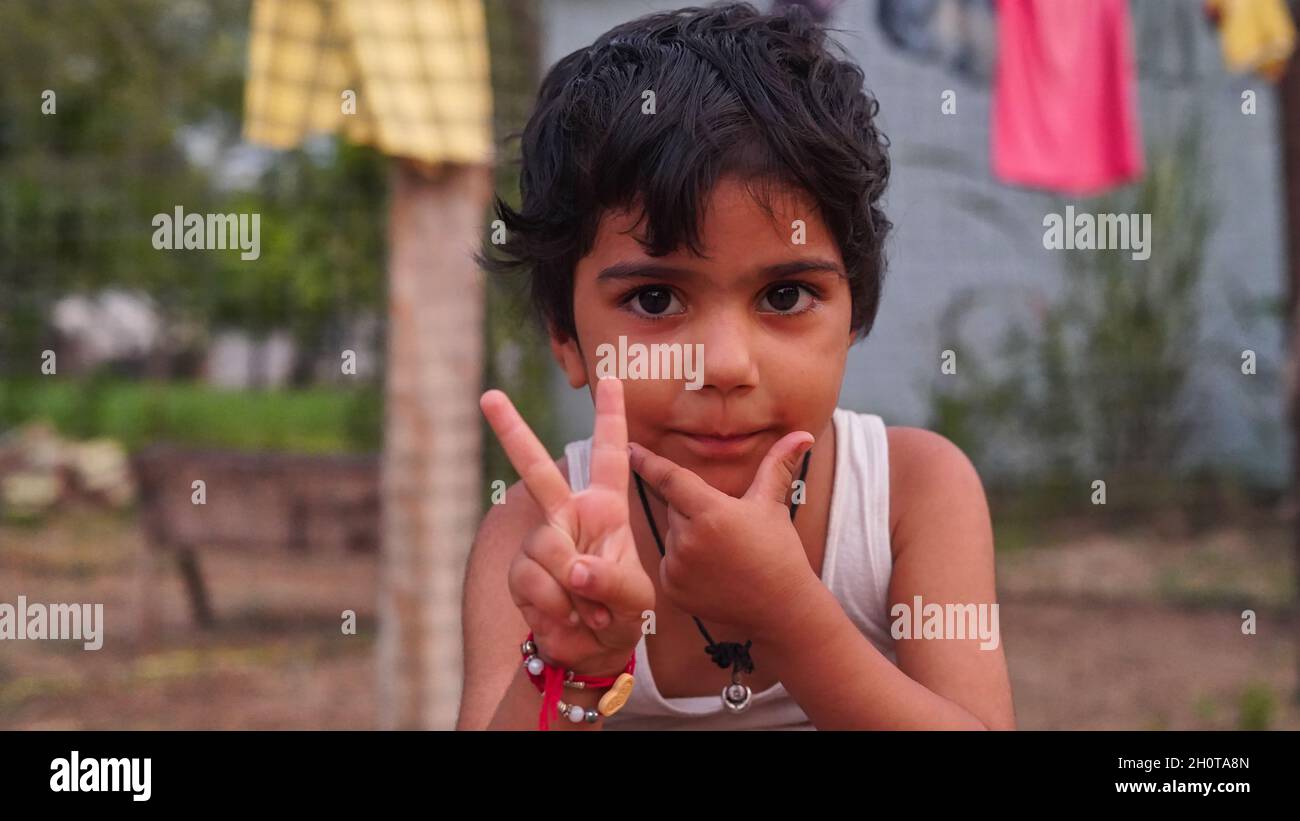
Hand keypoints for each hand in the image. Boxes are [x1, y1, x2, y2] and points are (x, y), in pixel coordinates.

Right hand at [480, 378, 655, 674]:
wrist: (589, 652)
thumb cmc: (621, 615)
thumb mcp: (635, 598)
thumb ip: (611, 580)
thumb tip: (573, 567)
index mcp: (604, 509)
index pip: (610, 456)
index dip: (611, 418)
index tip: (613, 379)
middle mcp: (567, 516)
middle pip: (536, 469)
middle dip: (511, 432)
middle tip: (489, 397)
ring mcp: (540, 542)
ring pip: (548, 548)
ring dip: (572, 589)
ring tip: (587, 608)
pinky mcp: (521, 572)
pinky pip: (534, 581)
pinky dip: (555, 605)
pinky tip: (565, 615)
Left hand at [627, 431, 817, 642]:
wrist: (781, 608)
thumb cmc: (779, 551)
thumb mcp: (772, 504)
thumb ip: (778, 464)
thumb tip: (803, 434)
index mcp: (711, 512)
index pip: (670, 478)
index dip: (648, 462)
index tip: (630, 449)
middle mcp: (689, 539)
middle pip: (675, 507)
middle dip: (692, 508)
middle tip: (723, 526)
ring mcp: (678, 567)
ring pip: (671, 535)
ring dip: (688, 535)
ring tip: (722, 552)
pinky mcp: (672, 589)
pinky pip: (668, 562)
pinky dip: (683, 561)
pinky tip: (712, 570)